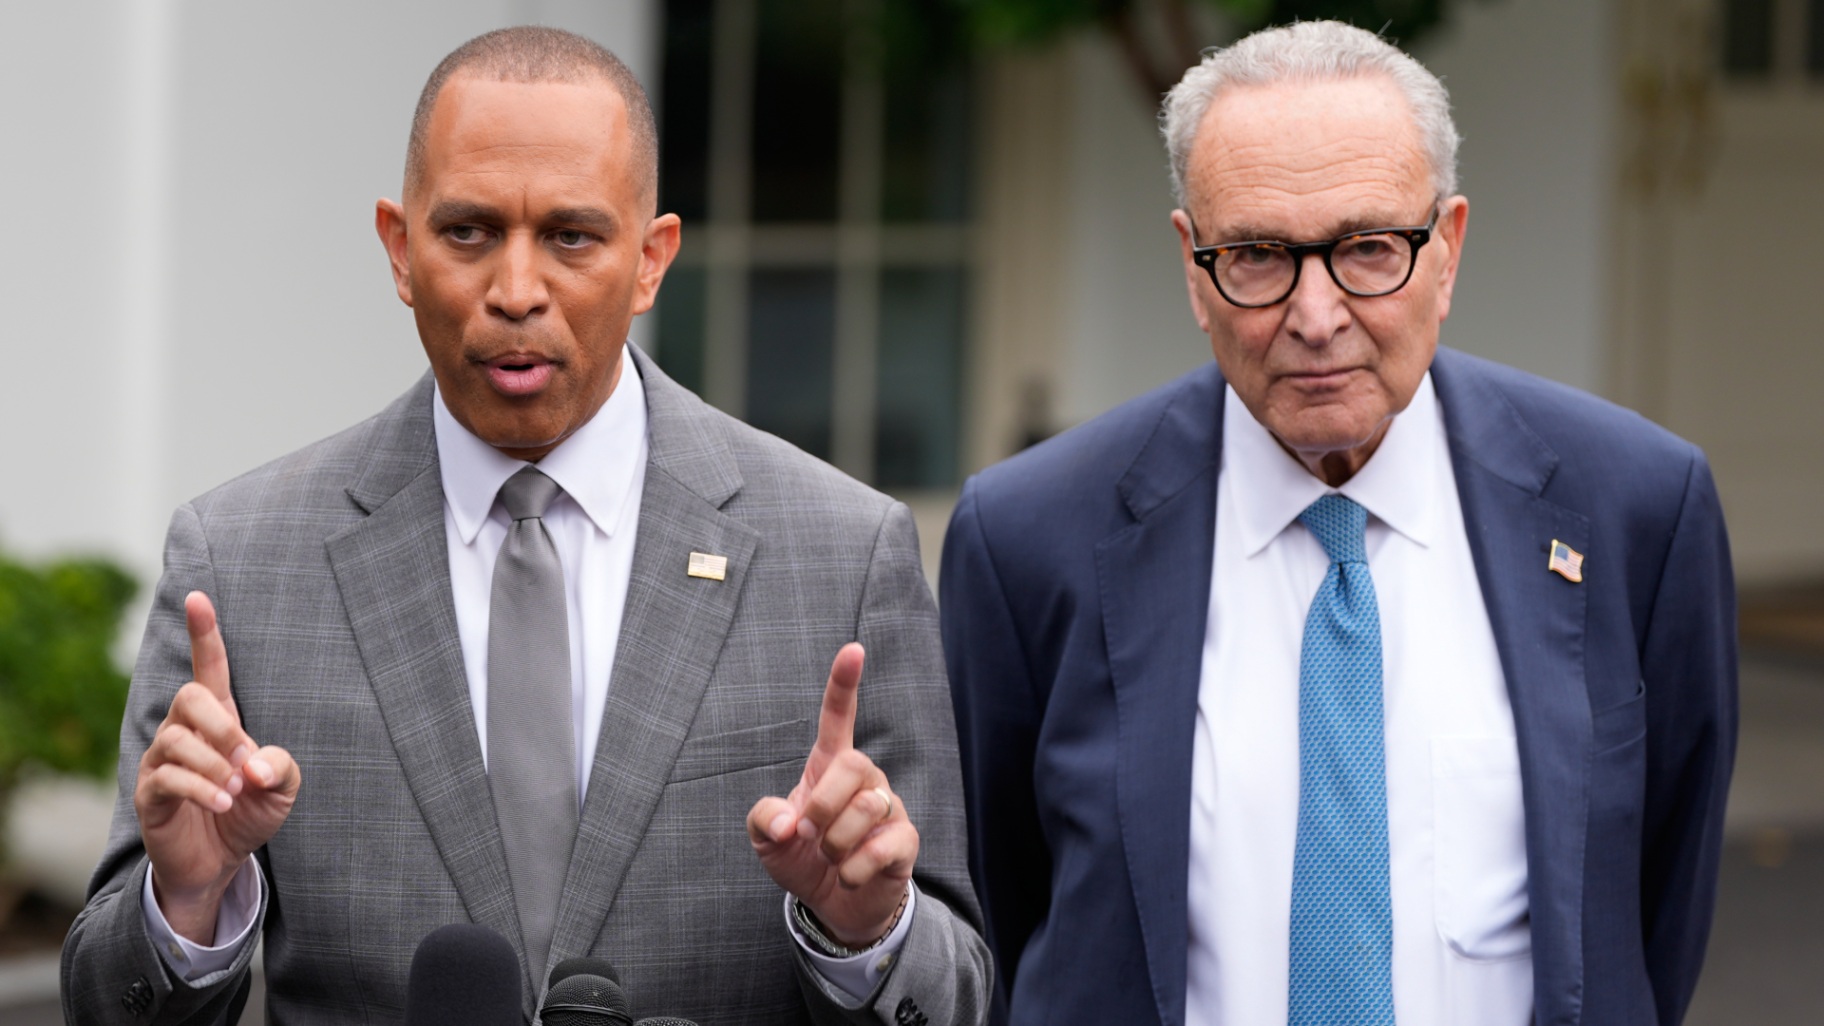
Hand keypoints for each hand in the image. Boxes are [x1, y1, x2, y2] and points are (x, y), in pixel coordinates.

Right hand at [135, 591, 299, 943]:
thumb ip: (280, 767)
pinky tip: (223, 804)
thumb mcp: (282, 787)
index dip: (204, 633)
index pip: (209, 669)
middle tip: (246, 762)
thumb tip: (256, 764)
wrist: (219, 864)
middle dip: (223, 725)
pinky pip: (167, 778)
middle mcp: (184, 732)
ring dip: (214, 764)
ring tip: (236, 792)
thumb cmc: (249, 812)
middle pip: (189, 697)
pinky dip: (201, 790)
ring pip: (176, 739)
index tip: (198, 597)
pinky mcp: (150, 794)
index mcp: (219, 720)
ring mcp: (162, 762)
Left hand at [747, 643, 916, 946]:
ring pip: (867, 807)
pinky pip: (883, 845)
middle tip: (809, 833)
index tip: (853, 650)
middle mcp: (864, 780)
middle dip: (824, 804)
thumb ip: (763, 819)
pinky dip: (854, 868)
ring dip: (835, 842)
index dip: (844, 684)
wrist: (833, 905)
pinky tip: (848, 876)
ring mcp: (888, 809)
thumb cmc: (801, 857)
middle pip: (854, 763)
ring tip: (830, 858)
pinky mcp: (905, 841)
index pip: (838, 717)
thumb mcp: (766, 839)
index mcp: (829, 767)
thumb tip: (787, 821)